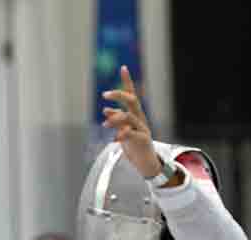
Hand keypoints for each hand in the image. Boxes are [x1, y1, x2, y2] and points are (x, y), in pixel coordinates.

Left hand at [102, 65, 165, 180]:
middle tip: (104, 94)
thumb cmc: (134, 145)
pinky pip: (131, 134)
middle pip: (132, 100)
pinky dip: (122, 133)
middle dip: (119, 95)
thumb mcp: (123, 129)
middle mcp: (139, 118)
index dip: (127, 81)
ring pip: (129, 116)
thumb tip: (105, 109)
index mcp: (135, 114)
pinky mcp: (141, 140)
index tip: (123, 67)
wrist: (146, 162)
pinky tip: (116, 136)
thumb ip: (115, 119)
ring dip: (116, 117)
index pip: (131, 94)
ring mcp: (141, 128)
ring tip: (104, 122)